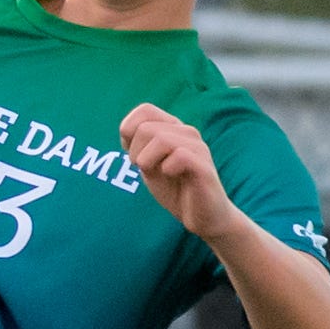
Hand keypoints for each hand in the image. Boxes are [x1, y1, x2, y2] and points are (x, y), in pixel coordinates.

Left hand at [121, 103, 233, 239]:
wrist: (203, 218)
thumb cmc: (175, 190)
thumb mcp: (150, 165)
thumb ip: (138, 146)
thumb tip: (126, 130)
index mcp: (173, 129)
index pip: (145, 110)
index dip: (129, 130)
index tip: (132, 152)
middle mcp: (187, 133)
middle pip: (146, 128)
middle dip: (135, 152)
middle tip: (143, 169)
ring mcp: (197, 148)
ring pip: (161, 138)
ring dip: (147, 160)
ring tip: (154, 173)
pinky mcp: (203, 166)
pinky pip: (179, 156)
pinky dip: (166, 168)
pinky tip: (171, 176)